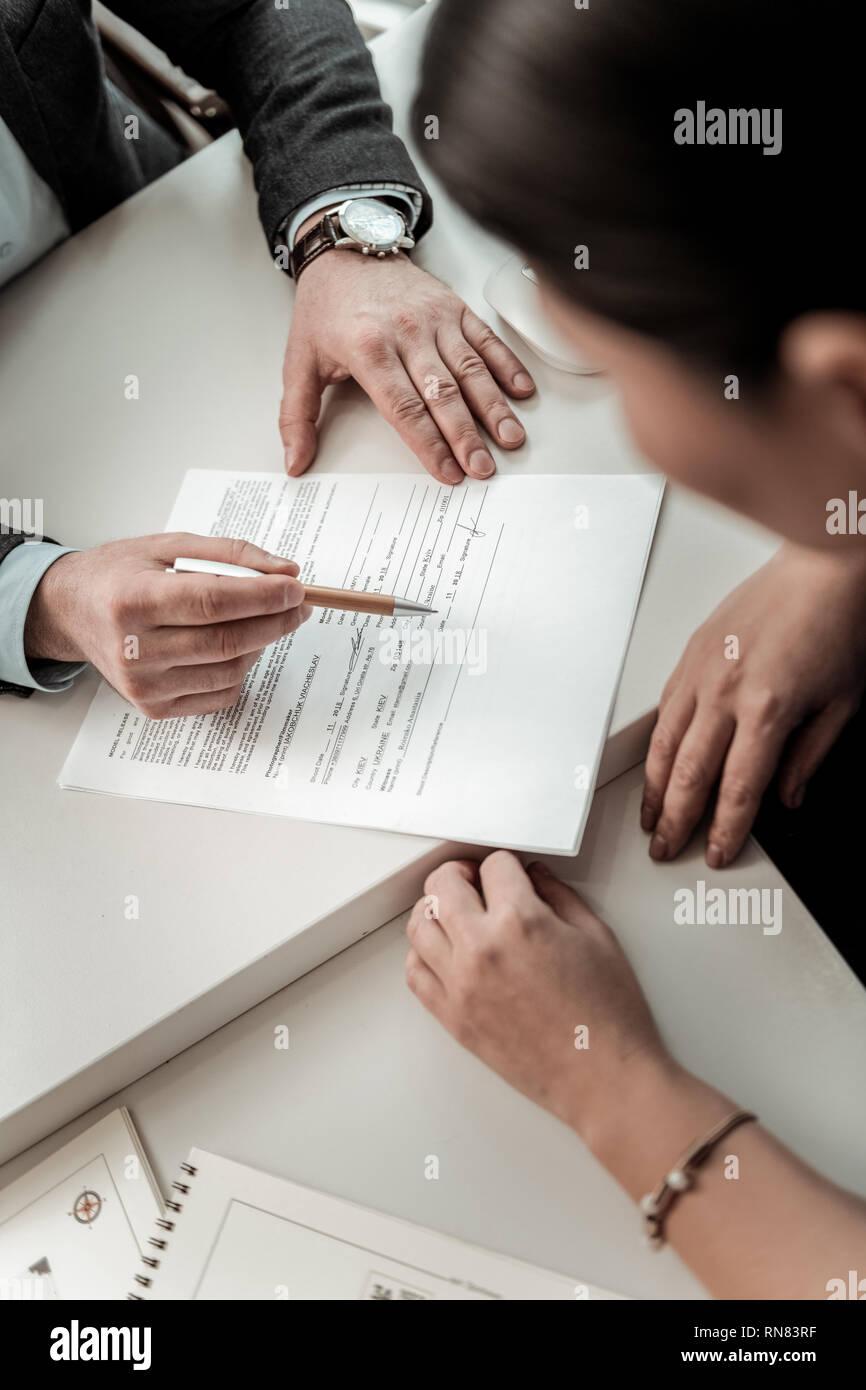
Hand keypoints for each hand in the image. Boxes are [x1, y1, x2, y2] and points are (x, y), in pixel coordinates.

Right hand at [24, 534, 310, 717]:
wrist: (73, 611)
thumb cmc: (121, 574)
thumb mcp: (169, 545)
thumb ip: (231, 554)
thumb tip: (286, 571)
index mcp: (132, 600)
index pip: (213, 602)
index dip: (263, 597)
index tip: (296, 588)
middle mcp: (133, 649)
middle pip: (226, 641)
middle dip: (275, 621)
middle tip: (299, 604)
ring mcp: (142, 685)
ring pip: (230, 670)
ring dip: (261, 644)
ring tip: (266, 619)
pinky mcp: (153, 708)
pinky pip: (220, 693)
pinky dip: (240, 668)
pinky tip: (236, 644)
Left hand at [279, 246, 534, 483]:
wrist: (345, 251)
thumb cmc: (325, 309)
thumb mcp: (299, 362)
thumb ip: (296, 417)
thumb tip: (295, 463)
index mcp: (367, 348)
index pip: (403, 407)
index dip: (428, 443)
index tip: (447, 472)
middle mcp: (405, 331)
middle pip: (443, 393)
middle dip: (466, 435)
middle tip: (483, 468)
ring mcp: (434, 317)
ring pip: (470, 368)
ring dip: (494, 407)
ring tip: (510, 439)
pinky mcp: (454, 306)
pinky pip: (485, 339)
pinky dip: (506, 365)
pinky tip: (521, 392)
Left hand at [405, 851, 667, 1140]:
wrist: (604, 1078)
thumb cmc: (609, 1016)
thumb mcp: (597, 938)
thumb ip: (560, 897)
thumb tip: (535, 876)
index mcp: (521, 922)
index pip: (494, 865)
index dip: (507, 865)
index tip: (513, 875)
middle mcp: (482, 948)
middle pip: (442, 885)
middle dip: (462, 875)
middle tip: (478, 884)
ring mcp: (460, 984)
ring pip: (418, 925)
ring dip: (437, 911)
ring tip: (460, 917)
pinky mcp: (452, 1017)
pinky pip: (414, 972)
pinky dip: (424, 955)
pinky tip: (448, 954)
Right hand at [642, 543, 865, 866]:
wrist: (824, 566)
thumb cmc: (839, 623)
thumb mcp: (843, 704)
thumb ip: (809, 758)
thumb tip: (786, 796)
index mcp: (768, 710)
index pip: (736, 790)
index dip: (724, 831)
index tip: (716, 854)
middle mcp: (726, 692)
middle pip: (690, 774)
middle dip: (676, 821)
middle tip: (665, 849)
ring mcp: (702, 670)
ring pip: (665, 744)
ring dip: (655, 788)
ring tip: (650, 817)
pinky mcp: (691, 652)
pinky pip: (664, 709)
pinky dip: (658, 744)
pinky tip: (657, 764)